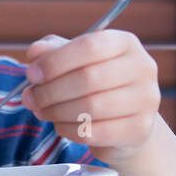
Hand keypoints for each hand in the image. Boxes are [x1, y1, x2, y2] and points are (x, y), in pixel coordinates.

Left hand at [19, 30, 159, 165]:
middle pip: (88, 78)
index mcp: (125, 43)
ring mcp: (146, 100)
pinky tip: (60, 125)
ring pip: (91, 107)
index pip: (89, 46)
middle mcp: (142, 68)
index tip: (31, 74)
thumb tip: (35, 52)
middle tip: (30, 98)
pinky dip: (69, 130)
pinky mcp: (140, 129)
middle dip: (50, 90)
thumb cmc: (97, 85)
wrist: (127, 121)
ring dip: (56, 111)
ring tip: (42, 111)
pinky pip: (94, 132)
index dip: (55, 61)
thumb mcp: (75, 61)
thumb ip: (53, 52)